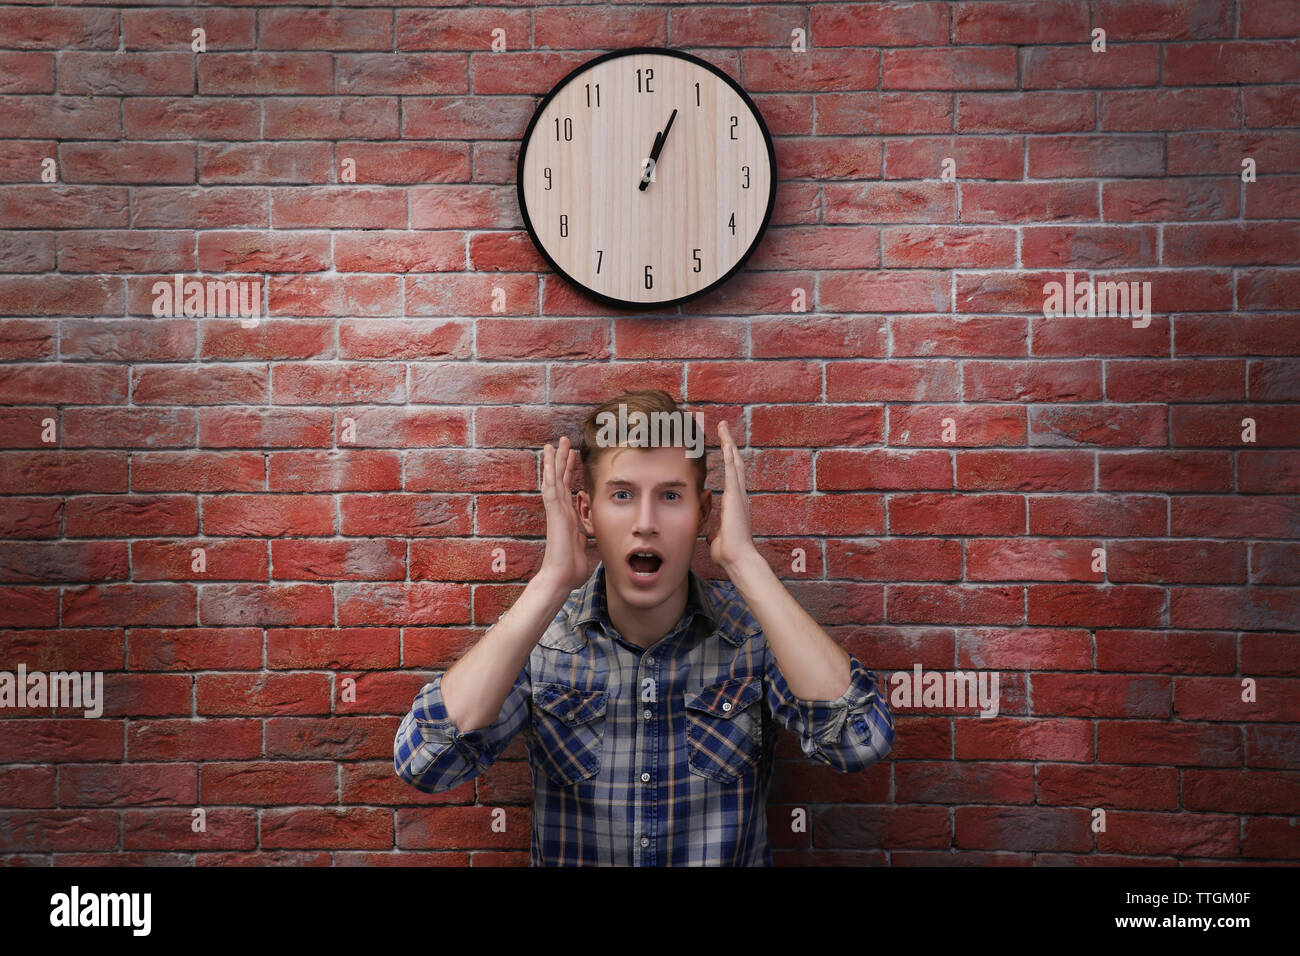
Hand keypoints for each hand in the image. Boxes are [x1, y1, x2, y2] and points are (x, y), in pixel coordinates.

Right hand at [538, 436, 589, 593]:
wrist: (560, 578)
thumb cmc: (570, 568)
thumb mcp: (580, 548)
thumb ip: (580, 539)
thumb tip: (582, 536)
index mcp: (567, 517)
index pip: (567, 489)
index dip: (569, 473)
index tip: (571, 458)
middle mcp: (560, 511)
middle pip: (560, 480)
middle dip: (562, 461)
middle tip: (563, 442)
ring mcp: (555, 511)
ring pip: (553, 480)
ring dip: (554, 461)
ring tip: (553, 443)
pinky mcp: (554, 513)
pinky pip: (551, 487)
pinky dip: (549, 472)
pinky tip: (549, 458)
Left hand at [707, 420, 759, 572]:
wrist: (738, 559)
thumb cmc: (729, 552)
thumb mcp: (717, 538)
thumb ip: (715, 531)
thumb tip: (711, 533)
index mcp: (735, 504)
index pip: (732, 476)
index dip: (728, 460)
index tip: (724, 446)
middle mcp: (740, 496)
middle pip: (736, 464)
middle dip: (729, 445)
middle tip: (724, 427)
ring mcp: (739, 495)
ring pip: (735, 463)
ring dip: (729, 444)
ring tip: (723, 427)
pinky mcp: (735, 497)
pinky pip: (733, 472)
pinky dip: (730, 456)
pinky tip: (726, 443)